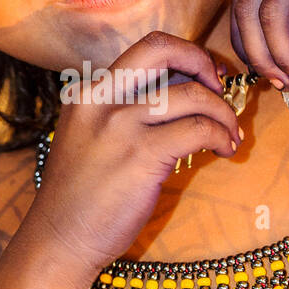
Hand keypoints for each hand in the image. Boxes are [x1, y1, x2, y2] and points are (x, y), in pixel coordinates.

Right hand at [26, 30, 242, 278]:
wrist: (58, 240)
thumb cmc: (81, 197)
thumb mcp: (91, 138)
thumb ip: (126, 111)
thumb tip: (185, 93)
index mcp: (88, 91)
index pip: (146, 50)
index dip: (185, 57)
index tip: (205, 79)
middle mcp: (100, 97)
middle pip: (162, 48)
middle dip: (203, 61)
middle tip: (220, 89)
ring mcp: (120, 125)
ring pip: (192, 94)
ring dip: (223, 112)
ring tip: (230, 134)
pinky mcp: (141, 155)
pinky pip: (199, 129)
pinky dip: (221, 136)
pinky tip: (223, 150)